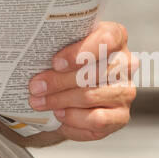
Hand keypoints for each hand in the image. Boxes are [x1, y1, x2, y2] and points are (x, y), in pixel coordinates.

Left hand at [26, 21, 137, 141]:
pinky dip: (73, 118)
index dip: (81, 52)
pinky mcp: (121, 116)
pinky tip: (58, 114)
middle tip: (35, 86)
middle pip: (93, 72)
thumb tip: (32, 54)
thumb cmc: (68, 63)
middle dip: (59, 81)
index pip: (107, 38)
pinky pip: (97, 119)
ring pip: (91, 96)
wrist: (72, 91)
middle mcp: (126, 63)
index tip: (55, 63)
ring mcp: (125, 90)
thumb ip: (57, 45)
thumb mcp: (63, 48)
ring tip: (39, 101)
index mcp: (115, 37)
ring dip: (60, 100)